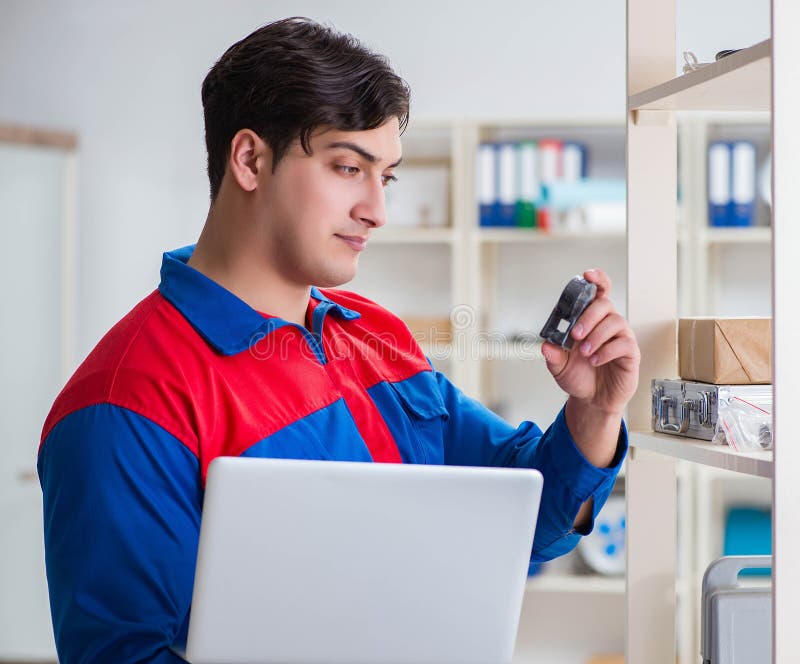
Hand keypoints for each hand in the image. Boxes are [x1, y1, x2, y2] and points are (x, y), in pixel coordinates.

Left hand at [542, 269, 639, 417]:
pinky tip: (595, 360)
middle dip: (588, 316)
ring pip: (615, 322)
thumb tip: (545, 345)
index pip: (597, 292)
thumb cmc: (579, 376)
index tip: (586, 275)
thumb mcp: (559, 367)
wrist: (593, 399)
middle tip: (575, 335)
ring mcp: (620, 337)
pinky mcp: (630, 353)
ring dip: (596, 336)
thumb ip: (552, 356)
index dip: (596, 279)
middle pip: (605, 304)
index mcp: (590, 320)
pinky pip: (624, 343)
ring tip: (584, 353)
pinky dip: (606, 351)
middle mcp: (607, 324)